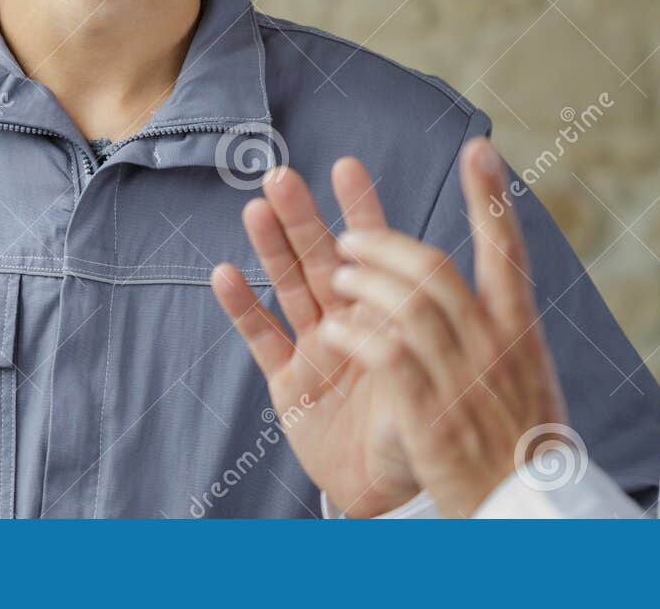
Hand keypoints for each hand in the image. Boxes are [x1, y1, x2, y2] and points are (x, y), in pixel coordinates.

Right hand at [211, 159, 419, 517]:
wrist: (397, 494)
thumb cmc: (425, 430)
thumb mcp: (434, 382)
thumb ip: (422, 344)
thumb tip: (417, 304)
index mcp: (386, 313)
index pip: (374, 250)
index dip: (361, 209)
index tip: (346, 166)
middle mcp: (348, 321)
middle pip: (319, 258)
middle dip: (302, 216)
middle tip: (281, 175)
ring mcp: (314, 348)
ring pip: (288, 287)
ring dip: (271, 248)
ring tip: (256, 208)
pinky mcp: (288, 383)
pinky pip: (262, 339)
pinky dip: (243, 308)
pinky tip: (225, 275)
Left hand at [321, 137, 567, 516]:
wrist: (524, 508)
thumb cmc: (517, 435)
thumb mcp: (525, 368)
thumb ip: (497, 321)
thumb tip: (485, 274)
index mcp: (518, 329)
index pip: (507, 251)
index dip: (492, 198)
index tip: (479, 147)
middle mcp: (492, 346)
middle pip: (434, 272)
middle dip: (385, 242)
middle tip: (349, 235)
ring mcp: (460, 380)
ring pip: (407, 307)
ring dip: (365, 280)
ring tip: (336, 270)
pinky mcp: (428, 417)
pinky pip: (387, 359)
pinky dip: (359, 334)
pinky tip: (336, 324)